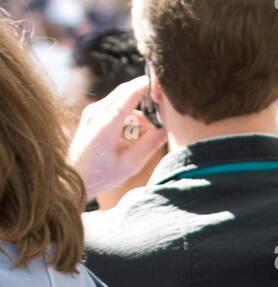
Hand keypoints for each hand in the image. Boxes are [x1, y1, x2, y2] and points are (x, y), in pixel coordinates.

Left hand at [69, 77, 164, 200]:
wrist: (75, 177)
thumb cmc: (102, 174)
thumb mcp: (130, 164)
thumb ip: (149, 145)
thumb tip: (165, 130)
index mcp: (104, 127)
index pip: (126, 97)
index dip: (143, 87)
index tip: (158, 81)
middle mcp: (95, 113)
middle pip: (124, 93)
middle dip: (144, 98)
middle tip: (161, 107)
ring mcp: (92, 111)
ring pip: (121, 100)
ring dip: (137, 111)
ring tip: (148, 131)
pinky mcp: (92, 113)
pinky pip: (115, 106)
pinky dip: (128, 115)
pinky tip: (134, 133)